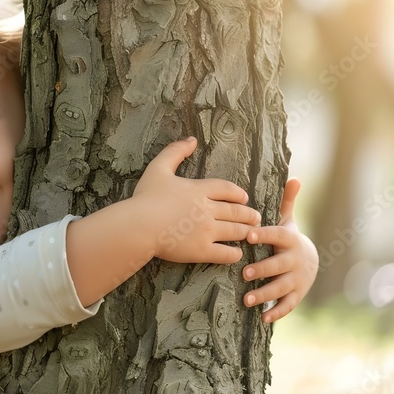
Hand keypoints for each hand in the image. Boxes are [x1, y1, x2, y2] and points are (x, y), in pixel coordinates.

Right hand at [132, 137, 261, 264]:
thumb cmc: (145, 198)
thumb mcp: (158, 168)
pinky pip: (226, 253)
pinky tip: (237, 253)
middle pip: (237, 211)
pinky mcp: (201, 250)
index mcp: (199, 190)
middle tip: (256, 217)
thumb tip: (192, 139)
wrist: (138, 226)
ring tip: (252, 234)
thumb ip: (175, 152)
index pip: (228, 189)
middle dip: (249, 214)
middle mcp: (208, 210)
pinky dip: (235, 253)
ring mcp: (207, 231)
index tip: (244, 198)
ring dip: (246, 232)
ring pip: (236, 231)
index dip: (239, 194)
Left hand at [241, 178, 317, 322]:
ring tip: (246, 300)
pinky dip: (276, 312)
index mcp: (289, 240)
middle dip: (263, 270)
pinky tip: (262, 318)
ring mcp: (297, 279)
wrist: (309, 261)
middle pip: (279, 265)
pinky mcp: (297, 295)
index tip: (248, 235)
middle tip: (245, 273)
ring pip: (281, 288)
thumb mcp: (287, 220)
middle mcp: (295, 260)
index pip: (278, 236)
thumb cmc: (287, 238)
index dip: (265, 235)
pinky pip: (287, 305)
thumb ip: (286, 202)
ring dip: (265, 295)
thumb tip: (295, 177)